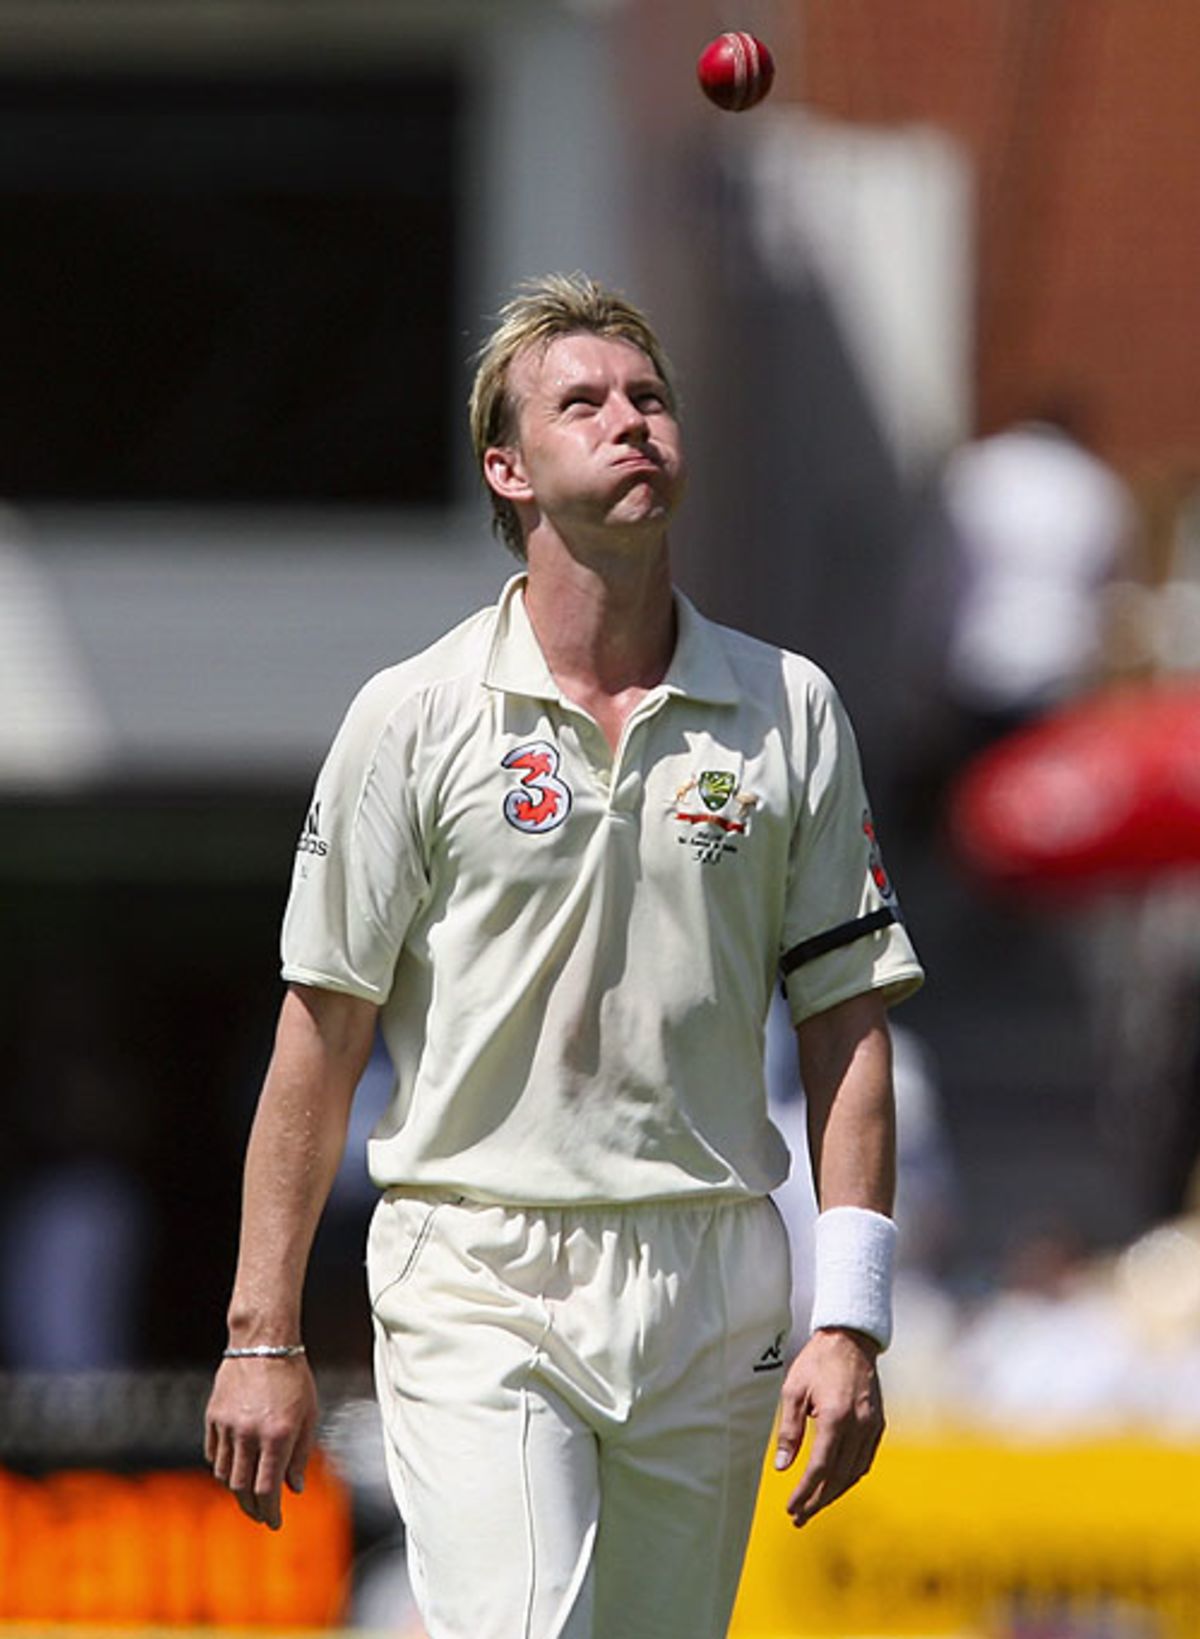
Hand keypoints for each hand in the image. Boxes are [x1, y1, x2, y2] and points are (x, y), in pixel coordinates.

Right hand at [204, 1356, 317, 1529]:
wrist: (263, 1342)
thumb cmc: (293, 1376)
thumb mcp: (308, 1414)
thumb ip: (300, 1453)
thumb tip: (295, 1487)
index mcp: (277, 1435)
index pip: (268, 1489)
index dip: (270, 1512)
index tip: (275, 1523)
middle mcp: (249, 1434)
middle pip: (243, 1488)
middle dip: (253, 1508)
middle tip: (261, 1515)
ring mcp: (227, 1426)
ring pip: (224, 1474)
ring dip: (237, 1488)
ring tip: (249, 1491)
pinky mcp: (213, 1417)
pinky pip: (212, 1454)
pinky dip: (222, 1467)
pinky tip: (233, 1468)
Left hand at [773, 1327, 884, 1527]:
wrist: (851, 1339)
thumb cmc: (818, 1361)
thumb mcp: (794, 1390)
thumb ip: (790, 1430)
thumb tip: (783, 1466)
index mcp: (836, 1417)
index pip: (820, 1468)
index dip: (805, 1492)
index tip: (791, 1508)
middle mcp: (859, 1426)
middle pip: (838, 1477)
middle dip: (818, 1501)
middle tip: (799, 1518)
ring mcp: (872, 1426)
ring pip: (854, 1473)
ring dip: (834, 1493)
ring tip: (814, 1506)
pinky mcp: (878, 1424)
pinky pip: (865, 1460)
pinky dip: (849, 1477)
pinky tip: (835, 1484)